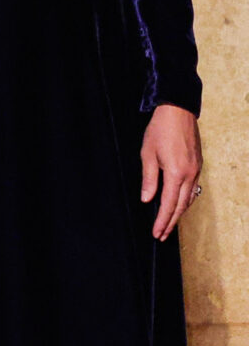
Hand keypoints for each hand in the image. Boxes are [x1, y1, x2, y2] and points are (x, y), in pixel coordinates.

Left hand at [140, 104, 201, 241]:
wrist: (178, 110)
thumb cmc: (160, 130)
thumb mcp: (147, 154)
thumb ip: (149, 179)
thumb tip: (147, 199)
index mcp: (176, 173)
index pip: (168, 204)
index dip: (162, 221)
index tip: (156, 233)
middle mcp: (190, 174)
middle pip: (181, 206)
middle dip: (171, 222)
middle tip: (162, 235)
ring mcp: (196, 169)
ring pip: (189, 198)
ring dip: (179, 213)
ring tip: (169, 223)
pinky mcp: (198, 164)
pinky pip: (193, 188)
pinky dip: (185, 200)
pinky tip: (179, 204)